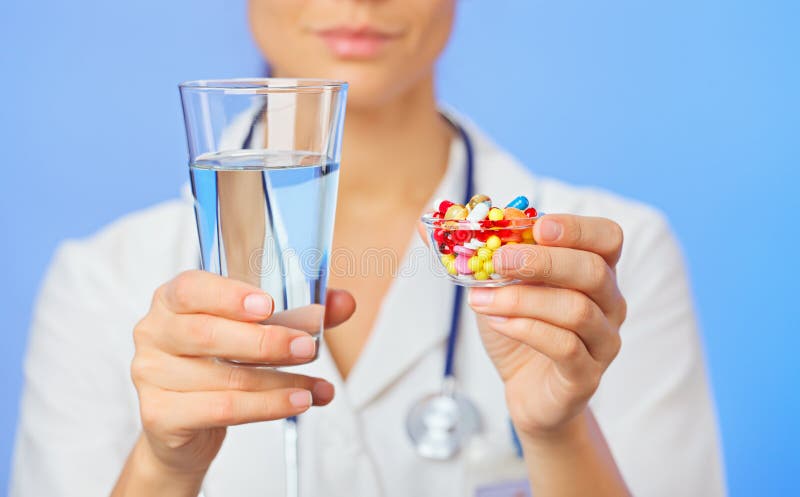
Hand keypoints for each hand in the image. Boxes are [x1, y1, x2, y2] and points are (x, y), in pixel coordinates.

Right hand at [130, 270, 354, 475]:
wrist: (186, 426)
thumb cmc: (220, 364)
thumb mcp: (258, 332)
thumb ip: (299, 314)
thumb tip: (343, 302)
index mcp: (172, 299)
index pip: (191, 288)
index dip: (230, 295)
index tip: (268, 305)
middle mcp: (154, 332)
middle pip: (207, 334)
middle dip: (266, 342)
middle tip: (306, 347)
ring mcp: (151, 375)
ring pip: (223, 377)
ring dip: (279, 382)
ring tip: (314, 386)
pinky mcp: (159, 415)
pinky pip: (221, 409)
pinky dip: (267, 407)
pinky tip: (297, 402)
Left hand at [468, 215, 626, 440]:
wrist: (527, 391)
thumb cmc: (519, 330)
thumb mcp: (496, 287)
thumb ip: (473, 254)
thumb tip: (429, 224)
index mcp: (595, 270)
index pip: (606, 238)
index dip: (576, 228)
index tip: (537, 226)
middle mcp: (610, 303)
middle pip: (592, 270)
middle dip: (541, 261)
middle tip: (498, 261)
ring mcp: (603, 340)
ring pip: (576, 309)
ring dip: (521, 299)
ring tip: (480, 299)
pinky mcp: (587, 375)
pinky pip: (565, 347)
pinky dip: (526, 329)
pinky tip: (497, 323)